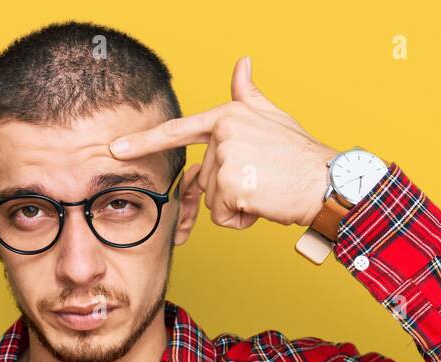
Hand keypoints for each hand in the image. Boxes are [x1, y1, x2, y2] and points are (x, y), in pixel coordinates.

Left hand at [108, 55, 339, 229]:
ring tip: (265, 191)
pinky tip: (264, 204)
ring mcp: (227, 159)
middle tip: (262, 180)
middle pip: (204, 178)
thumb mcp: (272, 116)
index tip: (115, 149)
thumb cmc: (300, 154)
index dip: (144, 142)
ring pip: (213, 199)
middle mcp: (223, 134)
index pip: (179, 131)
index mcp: (228, 116)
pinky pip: (223, 216)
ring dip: (237, 205)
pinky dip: (243, 219)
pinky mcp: (233, 187)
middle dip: (230, 190)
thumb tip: (242, 63)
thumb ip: (248, 94)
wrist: (326, 181)